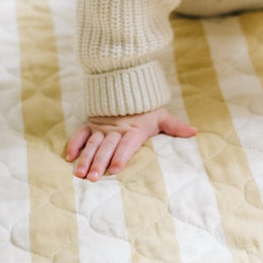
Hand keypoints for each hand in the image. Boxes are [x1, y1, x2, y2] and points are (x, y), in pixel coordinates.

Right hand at [66, 107, 196, 179]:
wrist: (128, 84)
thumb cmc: (147, 106)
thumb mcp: (162, 115)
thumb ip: (175, 126)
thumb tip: (194, 133)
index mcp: (134, 129)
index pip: (127, 144)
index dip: (121, 156)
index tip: (115, 169)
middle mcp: (116, 130)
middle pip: (107, 147)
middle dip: (99, 163)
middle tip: (93, 178)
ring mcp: (102, 127)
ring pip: (92, 144)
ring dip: (85, 158)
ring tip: (80, 173)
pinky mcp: (92, 123)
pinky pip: (80, 133)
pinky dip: (74, 143)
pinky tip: (69, 157)